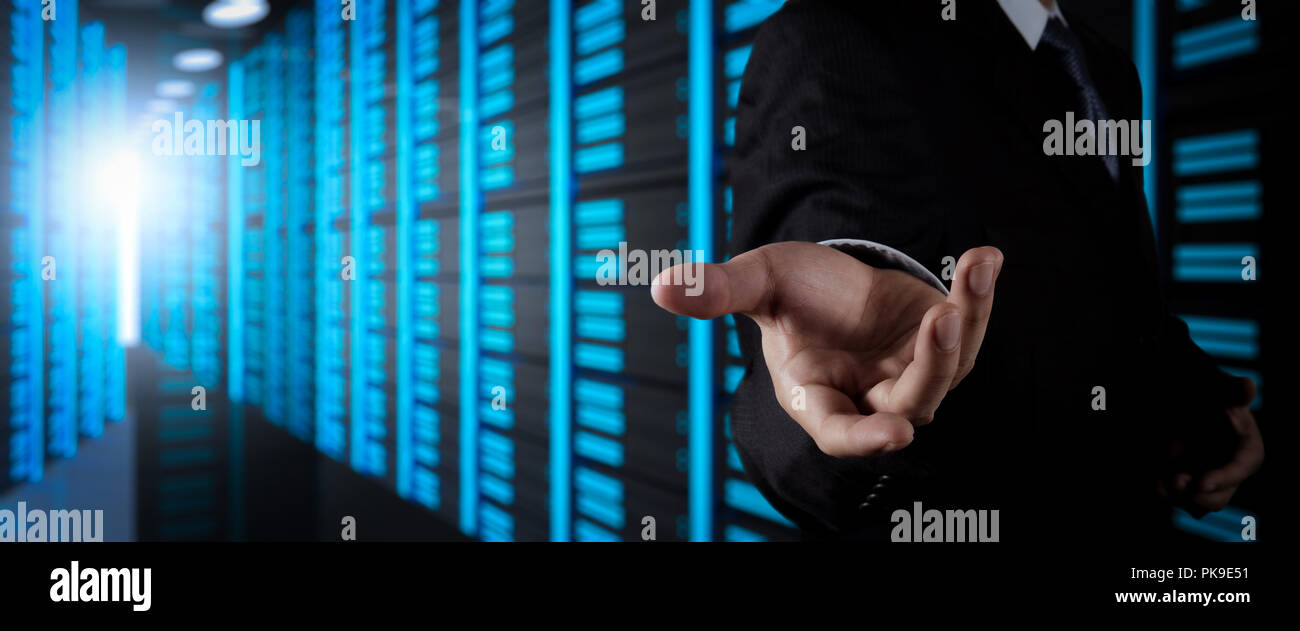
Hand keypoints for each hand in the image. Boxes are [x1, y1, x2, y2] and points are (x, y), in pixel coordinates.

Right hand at [651, 241, 1002, 457]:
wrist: (832, 283)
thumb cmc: (790, 295)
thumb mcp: (758, 284)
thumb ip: (718, 292)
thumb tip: (662, 286)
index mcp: (819, 396)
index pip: (842, 432)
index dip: (866, 439)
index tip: (895, 433)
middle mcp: (871, 397)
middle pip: (910, 402)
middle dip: (930, 364)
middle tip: (940, 320)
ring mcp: (913, 375)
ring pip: (950, 366)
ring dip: (966, 320)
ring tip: (973, 270)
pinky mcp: (945, 346)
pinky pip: (969, 327)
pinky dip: (979, 293)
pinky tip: (983, 256)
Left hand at [1160, 377, 1263, 515]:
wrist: (1175, 396)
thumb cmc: (1204, 390)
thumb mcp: (1215, 385)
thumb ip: (1230, 389)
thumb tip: (1248, 386)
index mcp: (1247, 448)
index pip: (1240, 468)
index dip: (1222, 478)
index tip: (1201, 483)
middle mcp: (1228, 469)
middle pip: (1218, 496)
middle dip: (1197, 494)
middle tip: (1175, 480)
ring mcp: (1206, 478)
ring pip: (1195, 503)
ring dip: (1178, 497)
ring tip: (1161, 483)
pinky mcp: (1184, 481)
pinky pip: (1176, 497)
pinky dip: (1165, 491)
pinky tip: (1155, 481)